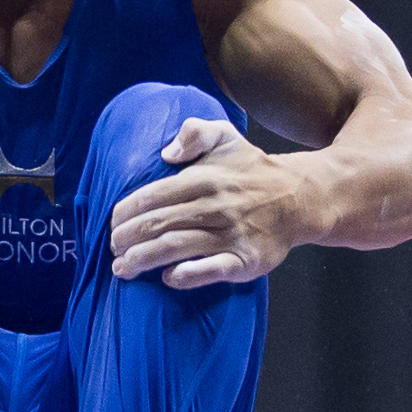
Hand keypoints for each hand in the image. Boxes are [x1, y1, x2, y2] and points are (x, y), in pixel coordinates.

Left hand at [109, 116, 301, 288]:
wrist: (299, 198)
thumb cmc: (253, 170)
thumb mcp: (227, 137)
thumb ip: (195, 132)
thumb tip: (166, 151)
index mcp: (204, 179)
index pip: (152, 196)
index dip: (125, 212)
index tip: (112, 224)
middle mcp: (215, 207)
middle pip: (158, 224)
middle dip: (126, 239)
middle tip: (112, 249)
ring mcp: (230, 235)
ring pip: (176, 247)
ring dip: (143, 259)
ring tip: (121, 269)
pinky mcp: (245, 261)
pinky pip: (211, 271)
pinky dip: (186, 275)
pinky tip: (167, 279)